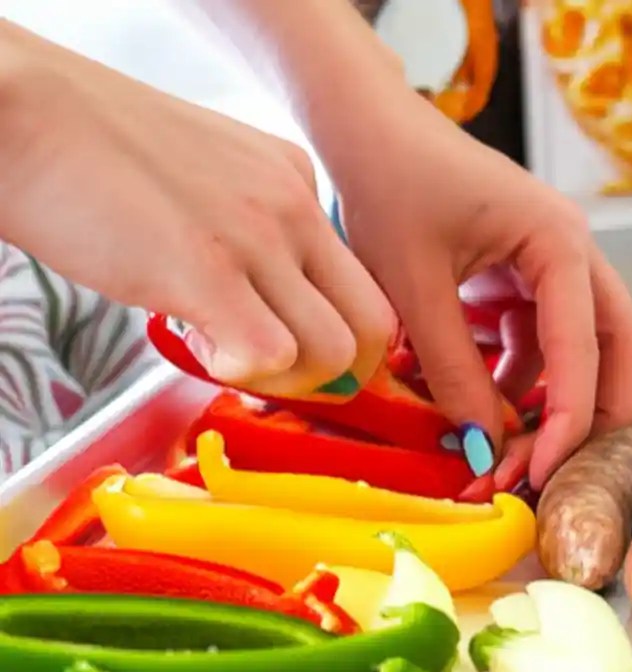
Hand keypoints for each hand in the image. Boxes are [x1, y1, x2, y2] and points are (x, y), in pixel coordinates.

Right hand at [0, 21, 394, 397]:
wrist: (24, 111)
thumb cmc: (93, 150)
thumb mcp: (207, 172)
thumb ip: (246, 223)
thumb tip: (254, 294)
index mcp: (295, 177)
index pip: (360, 277)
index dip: (335, 325)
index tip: (293, 340)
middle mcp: (292, 205)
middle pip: (375, 321)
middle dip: (339, 369)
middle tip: (277, 370)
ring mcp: (256, 238)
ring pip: (335, 348)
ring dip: (287, 377)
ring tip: (226, 351)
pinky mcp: (206, 272)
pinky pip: (270, 355)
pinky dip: (240, 372)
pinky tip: (198, 345)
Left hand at [334, 103, 631, 487]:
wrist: (368, 130)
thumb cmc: (390, 185)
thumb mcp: (413, 287)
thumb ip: (453, 370)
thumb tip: (483, 447)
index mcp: (559, 243)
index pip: (585, 348)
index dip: (567, 420)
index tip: (541, 474)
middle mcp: (574, 251)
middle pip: (618, 347)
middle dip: (596, 415)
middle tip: (558, 474)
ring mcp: (555, 263)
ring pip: (584, 349)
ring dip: (554, 403)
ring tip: (505, 454)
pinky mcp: (529, 275)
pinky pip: (545, 339)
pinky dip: (523, 380)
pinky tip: (485, 409)